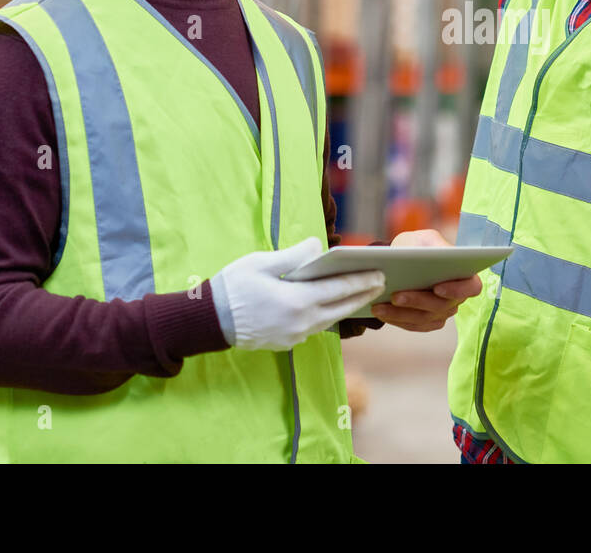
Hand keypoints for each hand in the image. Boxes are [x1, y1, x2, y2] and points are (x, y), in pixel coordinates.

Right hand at [209, 237, 385, 350]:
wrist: (210, 320)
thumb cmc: (233, 286)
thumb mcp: (262, 262)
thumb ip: (294, 255)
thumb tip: (318, 248)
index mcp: (297, 300)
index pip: (338, 288)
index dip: (361, 280)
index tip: (379, 273)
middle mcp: (301, 322)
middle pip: (341, 307)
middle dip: (362, 294)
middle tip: (381, 283)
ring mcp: (294, 335)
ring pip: (330, 320)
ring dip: (347, 306)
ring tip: (362, 294)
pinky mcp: (287, 342)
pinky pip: (315, 327)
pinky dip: (329, 316)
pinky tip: (334, 306)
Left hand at [371, 229, 482, 331]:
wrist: (403, 260)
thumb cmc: (418, 247)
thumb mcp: (426, 239)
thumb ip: (432, 246)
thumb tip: (433, 256)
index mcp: (464, 275)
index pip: (471, 287)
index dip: (457, 290)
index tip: (437, 287)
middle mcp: (456, 297)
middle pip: (442, 306)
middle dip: (417, 301)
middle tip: (395, 296)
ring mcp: (441, 312)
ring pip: (424, 318)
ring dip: (401, 314)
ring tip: (379, 307)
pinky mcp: (426, 321)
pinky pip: (413, 325)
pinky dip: (397, 320)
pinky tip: (381, 312)